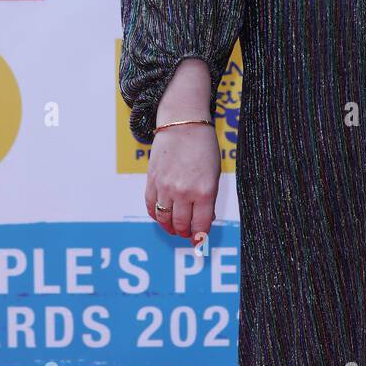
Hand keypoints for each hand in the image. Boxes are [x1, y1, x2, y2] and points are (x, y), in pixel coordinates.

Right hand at [145, 121, 220, 246]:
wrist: (183, 123)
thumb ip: (209, 198)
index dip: (199, 238)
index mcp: (205, 192)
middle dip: (185, 233)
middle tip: (187, 233)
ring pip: (164, 220)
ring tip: (175, 227)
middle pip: (181, 225)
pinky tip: (162, 216)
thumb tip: (203, 220)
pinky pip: (151, 206)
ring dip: (169, 227)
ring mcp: (165, 187)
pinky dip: (156, 215)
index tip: (199, 242)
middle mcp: (184, 192)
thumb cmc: (204, 146)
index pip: (200, 226)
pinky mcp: (152, 181)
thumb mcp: (214, 173)